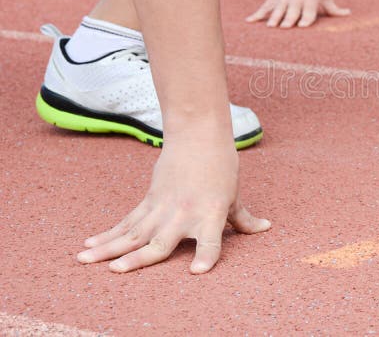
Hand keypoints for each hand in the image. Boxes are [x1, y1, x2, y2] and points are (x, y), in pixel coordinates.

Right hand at [77, 139, 270, 273]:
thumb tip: (265, 228)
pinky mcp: (149, 200)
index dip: (206, 255)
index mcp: (211, 215)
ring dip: (109, 248)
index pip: (211, 240)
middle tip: (117, 270)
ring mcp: (163, 208)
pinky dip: (109, 233)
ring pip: (133, 233)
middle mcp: (184, 214)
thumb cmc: (221, 167)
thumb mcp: (234, 195)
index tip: (198, 271)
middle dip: (137, 258)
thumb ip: (243, 218)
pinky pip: (127, 221)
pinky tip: (90, 244)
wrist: (198, 135)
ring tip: (85, 259)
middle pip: (158, 242)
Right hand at [246, 0, 349, 27]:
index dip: (306, 18)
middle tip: (285, 28)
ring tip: (270, 26)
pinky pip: (265, 6)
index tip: (302, 26)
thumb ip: (333, 7)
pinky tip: (249, 21)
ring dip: (274, 18)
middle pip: (293, 10)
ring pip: (278, 9)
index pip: (309, 10)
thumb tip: (347, 14)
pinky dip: (257, 14)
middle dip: (289, 19)